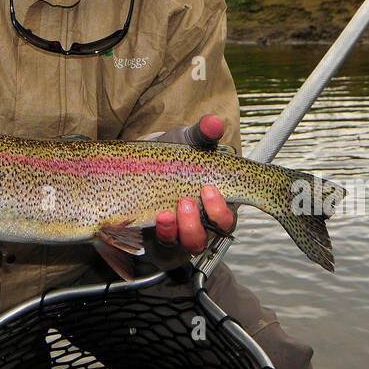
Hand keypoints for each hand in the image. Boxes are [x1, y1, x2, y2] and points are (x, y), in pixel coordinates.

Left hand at [150, 115, 236, 259]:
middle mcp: (206, 222)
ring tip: (167, 214)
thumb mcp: (187, 143)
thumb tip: (214, 122)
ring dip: (182, 230)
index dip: (221, 209)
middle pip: (214, 232)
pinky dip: (163, 233)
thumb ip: (201, 134)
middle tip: (187, 201)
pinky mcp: (164, 242)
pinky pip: (167, 245)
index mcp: (217, 201)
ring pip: (192, 243)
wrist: (140, 172)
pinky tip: (156, 219)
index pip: (228, 214)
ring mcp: (185, 234)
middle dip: (202, 220)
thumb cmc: (172, 159)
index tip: (208, 189)